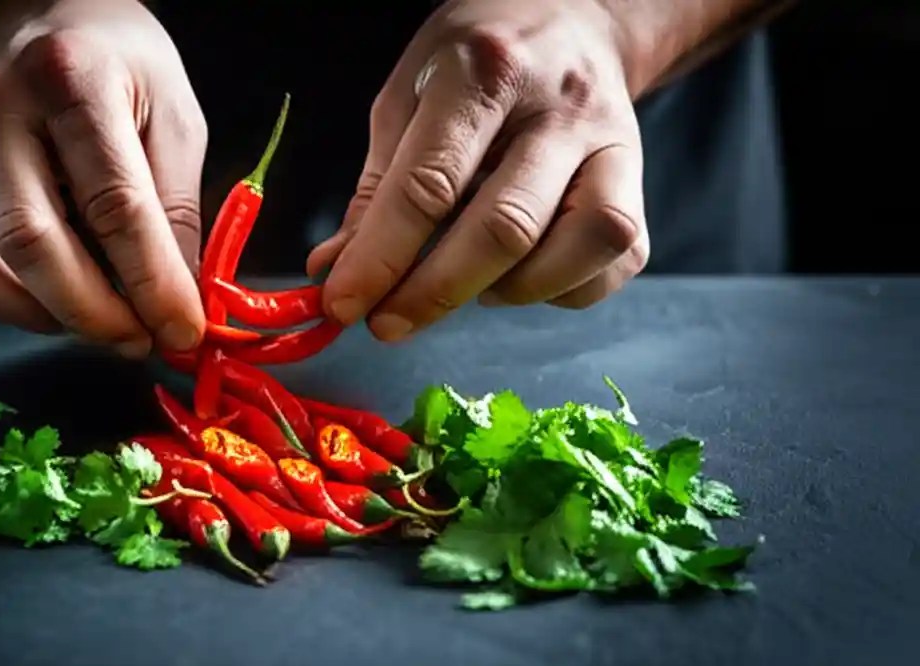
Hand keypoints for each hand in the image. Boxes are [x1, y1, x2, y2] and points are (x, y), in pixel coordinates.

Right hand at [0, 0, 206, 356]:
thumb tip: (179, 300)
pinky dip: (2, 302)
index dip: (152, 282)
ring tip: (103, 326)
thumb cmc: (118, 66)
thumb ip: (176, 206)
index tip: (183, 330)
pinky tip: (51, 303)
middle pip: (34, 240)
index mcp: (72, 79)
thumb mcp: (174, 115)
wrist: (39, 18)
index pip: (114, 204)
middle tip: (141, 341)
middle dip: (95, 312)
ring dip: (47, 316)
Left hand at [310, 0, 647, 341]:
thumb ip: (376, 188)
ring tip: (468, 286)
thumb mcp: (407, 97)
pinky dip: (565, 290)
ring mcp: (612, 142)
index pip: (429, 184)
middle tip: (387, 324)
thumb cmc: (475, 60)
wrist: (573, 16)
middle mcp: (558, 107)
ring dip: (512, 291)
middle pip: (505, 227)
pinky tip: (521, 276)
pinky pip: (619, 260)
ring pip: (581, 247)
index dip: (381, 257)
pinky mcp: (641, 177)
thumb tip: (337, 270)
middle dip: (435, 292)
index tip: (344, 303)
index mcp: (485, 72)